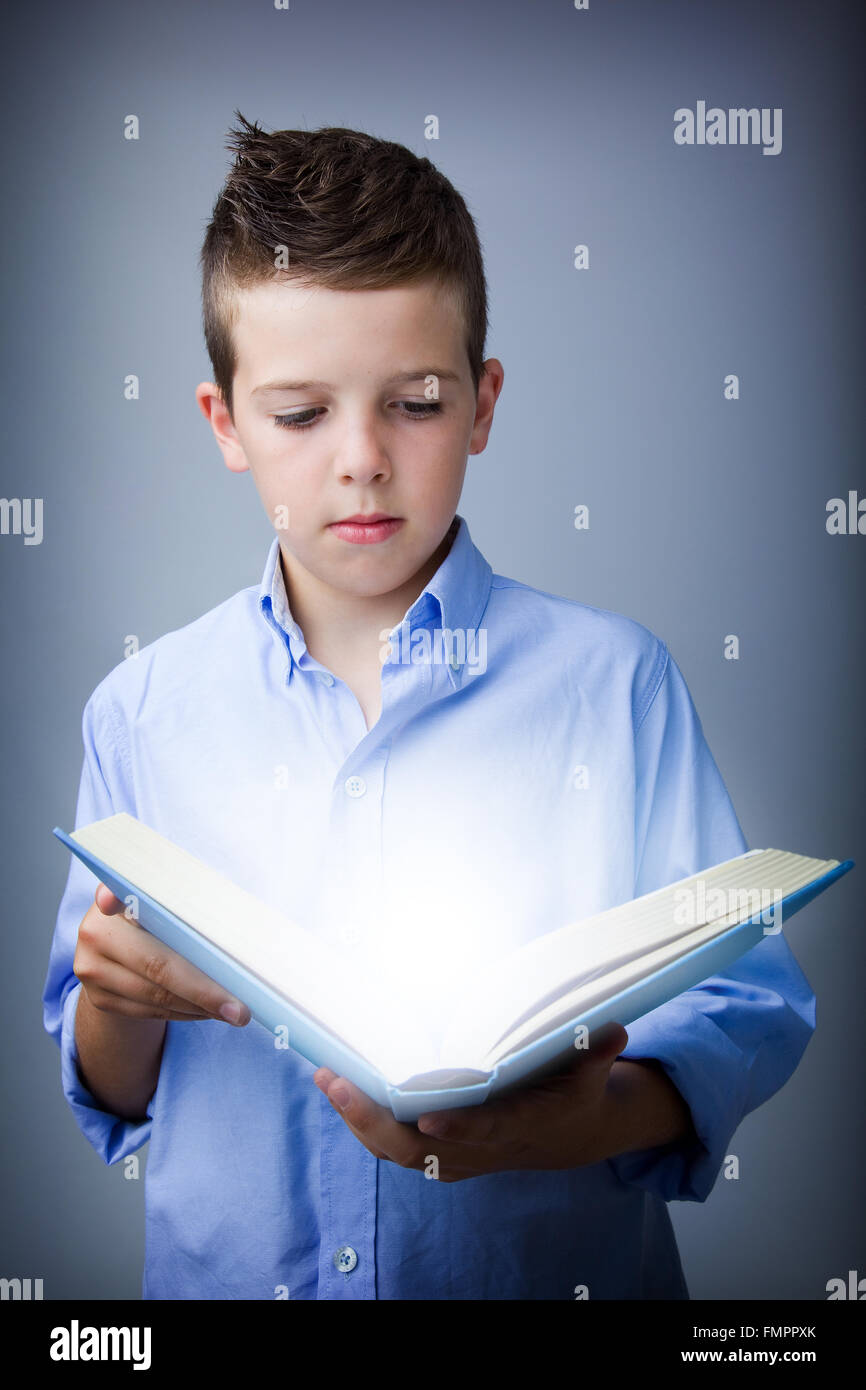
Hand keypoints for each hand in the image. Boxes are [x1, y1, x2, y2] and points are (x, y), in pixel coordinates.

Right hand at [73, 883, 250, 1025]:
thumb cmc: (154, 919)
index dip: (115, 898)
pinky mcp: (100, 999)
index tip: (114, 901)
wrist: (115, 950)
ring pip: (156, 996)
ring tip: (232, 1012)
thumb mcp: (160, 901)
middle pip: (156, 965)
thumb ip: (178, 900)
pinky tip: (208, 1012)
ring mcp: (92, 971)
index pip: (120, 898)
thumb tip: (231, 916)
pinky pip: (150, 1012)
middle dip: (204, 990)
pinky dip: (184, 1013)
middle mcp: (94, 934)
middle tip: (240, 1010)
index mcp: (113, 900)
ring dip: (199, 1007)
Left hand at [313, 1021, 638, 1181]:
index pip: (484, 1130)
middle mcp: (480, 1148)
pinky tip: (340, 1091)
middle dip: (373, 1120)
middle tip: (337, 1083)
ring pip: (397, 1150)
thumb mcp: (593, 1075)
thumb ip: (596, 1054)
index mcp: (518, 1125)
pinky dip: (364, 1124)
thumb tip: (612, 1029)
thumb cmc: (575, 1093)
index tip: (428, 1117)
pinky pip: (395, 1147)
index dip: (458, 1127)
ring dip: (358, 1119)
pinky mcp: (441, 1154)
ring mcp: (457, 1155)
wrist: (570, 1135)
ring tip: (327, 1078)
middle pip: (418, 1148)